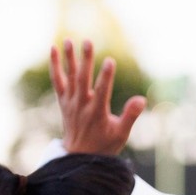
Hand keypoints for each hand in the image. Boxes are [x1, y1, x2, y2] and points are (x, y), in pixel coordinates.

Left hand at [50, 39, 145, 155]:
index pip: (102, 92)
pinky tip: (54, 49)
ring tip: (70, 40)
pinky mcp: (63, 100)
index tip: (110, 60)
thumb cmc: (104, 144)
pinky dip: (55, 65)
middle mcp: (81, 106)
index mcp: (97, 114)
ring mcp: (70, 102)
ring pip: (69, 77)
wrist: (79, 155)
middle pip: (82, 79)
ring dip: (69, 58)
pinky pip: (57, 81)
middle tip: (88, 42)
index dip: (106, 76)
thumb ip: (130, 115)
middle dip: (86, 60)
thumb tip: (141, 99)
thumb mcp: (121, 133)